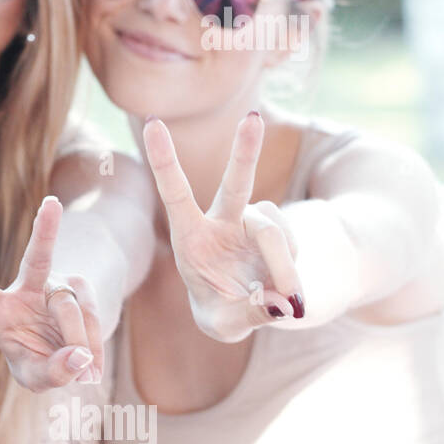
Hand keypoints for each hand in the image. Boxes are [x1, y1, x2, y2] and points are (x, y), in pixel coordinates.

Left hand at [0, 196, 102, 391]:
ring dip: (79, 344)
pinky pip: (92, 317)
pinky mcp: (83, 288)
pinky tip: (92, 365)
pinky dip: (95, 346)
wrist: (72, 351)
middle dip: (45, 231)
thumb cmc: (39, 362)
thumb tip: (79, 357)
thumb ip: (52, 373)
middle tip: (52, 204)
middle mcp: (27, 288)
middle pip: (38, 259)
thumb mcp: (36, 378)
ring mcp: (58, 285)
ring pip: (69, 309)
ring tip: (84, 374)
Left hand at [143, 112, 303, 342]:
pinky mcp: (284, 230)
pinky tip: (282, 287)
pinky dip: (290, 272)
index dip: (163, 159)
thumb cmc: (223, 311)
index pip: (175, 193)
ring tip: (275, 294)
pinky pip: (292, 245)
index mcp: (190, 235)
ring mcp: (256, 223)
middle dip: (245, 150)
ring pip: (272, 232)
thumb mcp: (224, 325)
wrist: (252, 308)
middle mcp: (223, 220)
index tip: (151, 122)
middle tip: (252, 118)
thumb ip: (248, 314)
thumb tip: (281, 302)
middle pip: (236, 183)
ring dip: (278, 266)